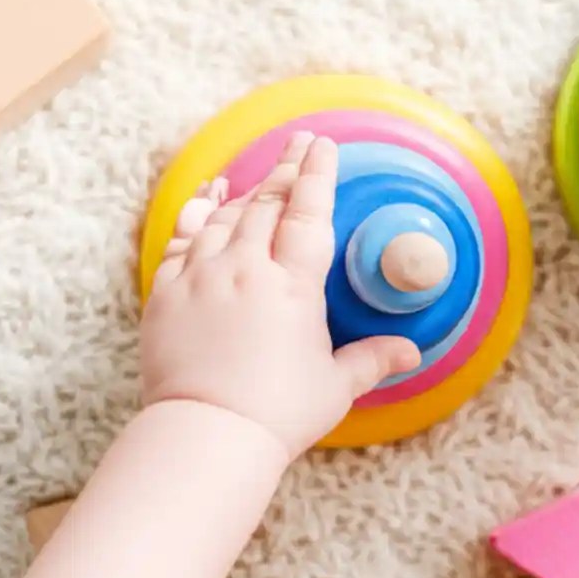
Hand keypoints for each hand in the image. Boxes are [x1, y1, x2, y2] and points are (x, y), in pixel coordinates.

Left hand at [140, 132, 421, 457]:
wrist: (207, 434)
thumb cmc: (278, 414)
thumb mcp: (336, 386)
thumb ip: (372, 360)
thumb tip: (413, 353)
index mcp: (293, 285)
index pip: (308, 213)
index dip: (316, 173)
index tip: (322, 144)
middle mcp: (245, 269)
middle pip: (266, 203)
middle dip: (285, 169)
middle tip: (297, 143)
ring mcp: (200, 277)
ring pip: (222, 217)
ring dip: (242, 192)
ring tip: (255, 177)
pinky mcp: (166, 295)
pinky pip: (180, 241)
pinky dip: (194, 216)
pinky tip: (203, 202)